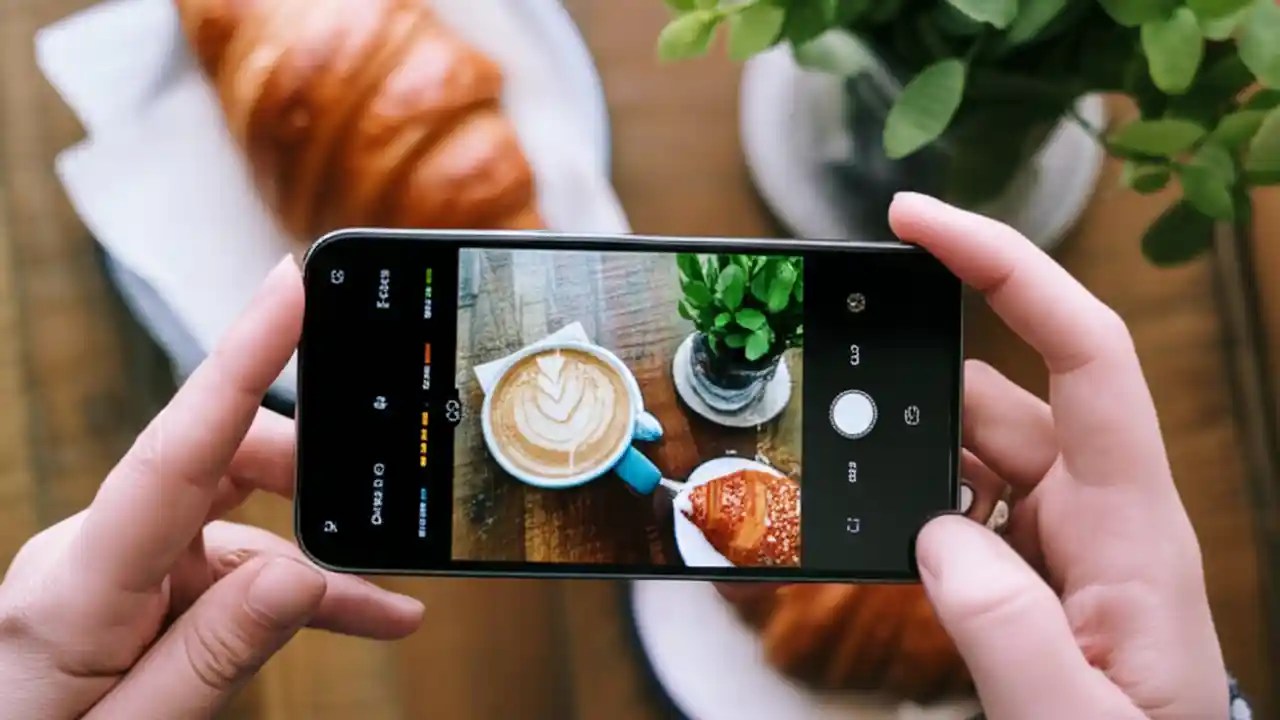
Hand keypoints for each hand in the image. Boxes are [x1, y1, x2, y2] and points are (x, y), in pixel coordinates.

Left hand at [0, 257, 423, 718]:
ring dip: (315, 555)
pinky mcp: (131, 586)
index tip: (289, 284)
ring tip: (387, 602)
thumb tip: (301, 575)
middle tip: (383, 510)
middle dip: (311, 475)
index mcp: (76, 591)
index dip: (241, 358)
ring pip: (237, 522)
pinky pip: (226, 565)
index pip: (173, 452)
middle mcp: (90, 554)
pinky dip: (291, 587)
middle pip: (217, 463)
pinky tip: (361, 613)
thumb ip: (215, 655)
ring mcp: (112, 566)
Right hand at [891, 193, 1226, 718]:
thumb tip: (938, 535)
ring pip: (968, 447)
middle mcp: (1099, 510)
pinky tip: (879, 522)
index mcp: (1131, 527)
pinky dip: (911, 496)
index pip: (1083, 354)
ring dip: (903, 450)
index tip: (919, 223)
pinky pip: (960, 500)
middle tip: (831, 389)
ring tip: (841, 467)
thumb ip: (1010, 634)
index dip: (1008, 269)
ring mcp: (1062, 535)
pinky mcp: (1028, 563)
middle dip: (912, 379)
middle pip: (1001, 394)